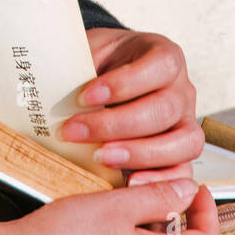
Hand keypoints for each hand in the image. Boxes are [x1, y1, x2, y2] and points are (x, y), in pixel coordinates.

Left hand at [61, 28, 203, 183]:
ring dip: (139, 154)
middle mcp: (183, 90)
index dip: (124, 83)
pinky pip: (183, 171)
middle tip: (76, 132)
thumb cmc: (101, 65)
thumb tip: (48, 86)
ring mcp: (186, 123)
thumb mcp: (90, 51)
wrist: (108, 77)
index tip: (84, 96)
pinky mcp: (182, 154)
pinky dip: (159, 180)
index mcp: (165, 57)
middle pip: (165, 109)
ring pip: (184, 143)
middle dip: (117, 124)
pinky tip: (128, 184)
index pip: (160, 66)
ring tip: (99, 158)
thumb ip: (80, 64)